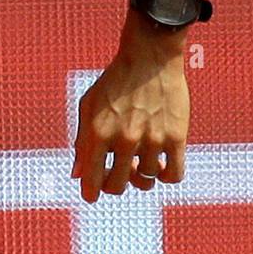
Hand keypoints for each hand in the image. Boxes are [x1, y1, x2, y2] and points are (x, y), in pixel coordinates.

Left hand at [71, 47, 188, 201]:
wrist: (149, 58)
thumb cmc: (115, 82)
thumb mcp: (89, 106)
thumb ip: (82, 141)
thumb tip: (76, 175)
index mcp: (98, 131)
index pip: (91, 178)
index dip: (90, 192)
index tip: (91, 195)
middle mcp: (123, 139)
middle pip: (117, 185)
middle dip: (115, 184)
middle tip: (119, 172)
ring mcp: (151, 139)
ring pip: (145, 182)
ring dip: (140, 177)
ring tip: (138, 159)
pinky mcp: (176, 138)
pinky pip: (173, 175)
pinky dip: (166, 176)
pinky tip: (160, 165)